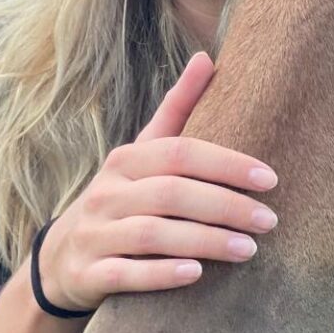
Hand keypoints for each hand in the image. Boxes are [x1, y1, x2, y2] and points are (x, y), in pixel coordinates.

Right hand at [36, 53, 278, 310]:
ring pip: (150, 235)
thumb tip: (208, 58)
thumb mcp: (143, 155)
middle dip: (225, 206)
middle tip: (269, 220)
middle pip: (170, 194)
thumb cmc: (122, 200)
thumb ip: (178, 110)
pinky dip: (160, 274)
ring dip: (203, 241)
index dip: (226, 163)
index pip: (180, 153)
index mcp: (126, 160)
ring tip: (248, 249)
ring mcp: (94, 234)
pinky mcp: (88, 274)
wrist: (63, 259)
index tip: (270, 179)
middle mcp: (106, 193)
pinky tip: (195, 274)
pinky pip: (124, 274)